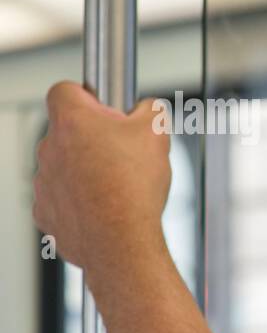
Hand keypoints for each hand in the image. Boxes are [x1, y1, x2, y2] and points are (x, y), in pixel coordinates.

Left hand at [33, 82, 171, 277]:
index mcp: (72, 122)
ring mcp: (44, 182)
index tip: (105, 110)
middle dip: (92, 139)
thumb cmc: (134, 189)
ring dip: (86, 172)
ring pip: (63, 167)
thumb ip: (150, 110)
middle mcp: (49, 148)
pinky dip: (79, 203)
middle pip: (67, 132)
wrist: (121, 242)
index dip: (88, 97)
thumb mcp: (157, 134)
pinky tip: (104, 209)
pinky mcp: (46, 212)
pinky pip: (61, 199)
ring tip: (117, 187)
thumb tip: (148, 109)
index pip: (65, 91)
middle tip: (123, 154)